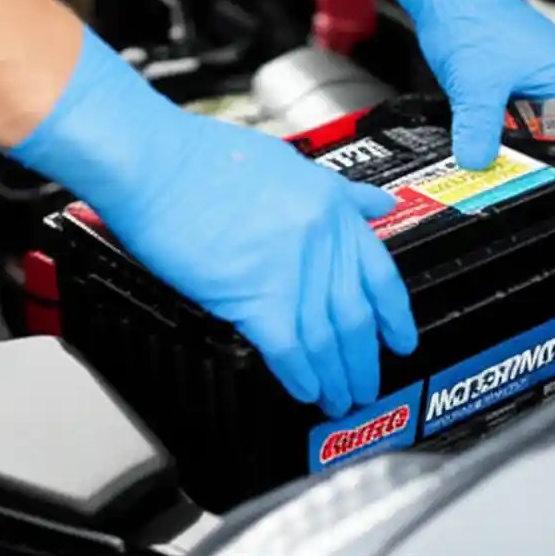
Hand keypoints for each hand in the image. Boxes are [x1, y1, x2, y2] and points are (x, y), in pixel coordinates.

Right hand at [9, 27, 417, 416]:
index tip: (399, 340)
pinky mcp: (255, 296)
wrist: (155, 164)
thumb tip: (374, 204)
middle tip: (365, 385)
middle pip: (356, 317)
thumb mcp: (288, 161)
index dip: (395, 317)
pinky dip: (300, 376)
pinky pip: (289, 349)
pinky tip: (305, 390)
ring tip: (337, 399)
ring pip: (326, 339)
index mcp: (332, 207)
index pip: (380, 274)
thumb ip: (337, 192)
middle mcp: (320, 240)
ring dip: (334, 377)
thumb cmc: (203, 157)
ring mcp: (291, 270)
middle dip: (362, 362)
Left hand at [356, 0, 554, 166]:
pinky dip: (508, 119)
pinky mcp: (517, 62)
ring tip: (502, 149)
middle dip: (549, 153)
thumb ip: (479, 134)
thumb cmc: (469, 18)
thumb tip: (479, 164)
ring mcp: (539, 63)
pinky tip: (487, 126)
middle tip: (528, 174)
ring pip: (541, 115)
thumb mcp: (475, 90)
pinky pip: (522, 102)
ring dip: (523, 135)